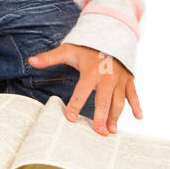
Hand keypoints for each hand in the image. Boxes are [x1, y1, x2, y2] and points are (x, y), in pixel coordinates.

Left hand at [28, 44, 142, 136]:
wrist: (110, 35)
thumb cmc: (86, 47)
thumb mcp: (67, 50)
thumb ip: (49, 58)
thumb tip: (31, 61)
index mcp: (91, 72)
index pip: (81, 92)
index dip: (75, 105)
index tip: (70, 118)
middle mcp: (107, 78)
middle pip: (103, 101)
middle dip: (101, 117)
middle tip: (98, 133)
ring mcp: (120, 80)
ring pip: (119, 101)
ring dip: (116, 117)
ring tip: (111, 131)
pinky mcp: (129, 80)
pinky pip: (134, 94)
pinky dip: (137, 105)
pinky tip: (138, 117)